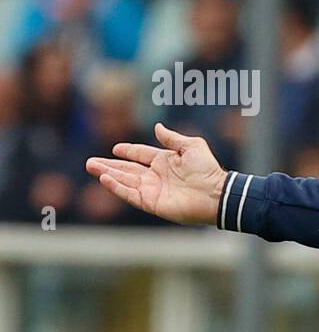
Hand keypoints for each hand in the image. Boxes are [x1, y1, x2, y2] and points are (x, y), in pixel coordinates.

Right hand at [85, 123, 227, 225]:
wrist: (215, 193)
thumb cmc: (207, 170)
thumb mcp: (192, 146)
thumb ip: (172, 138)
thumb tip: (157, 127)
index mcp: (165, 162)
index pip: (141, 155)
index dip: (129, 151)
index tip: (116, 148)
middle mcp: (157, 176)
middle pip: (127, 170)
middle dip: (109, 165)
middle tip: (90, 162)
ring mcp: (153, 190)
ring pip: (125, 181)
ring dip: (108, 174)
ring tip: (91, 167)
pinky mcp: (152, 203)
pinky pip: (130, 194)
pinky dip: (117, 187)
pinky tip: (105, 179)